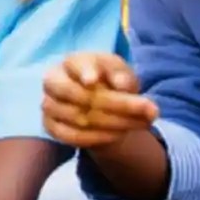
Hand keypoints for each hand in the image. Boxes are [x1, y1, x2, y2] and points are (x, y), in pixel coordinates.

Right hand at [42, 53, 157, 149]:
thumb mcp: (121, 73)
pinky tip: (117, 135)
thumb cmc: (109, 81)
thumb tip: (122, 86)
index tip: (93, 81)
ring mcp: (49, 104)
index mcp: (72, 62)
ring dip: (114, 123)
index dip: (84, 72)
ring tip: (140, 124)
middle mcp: (53, 81)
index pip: (76, 65)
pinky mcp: (50, 126)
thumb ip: (123, 76)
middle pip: (79, 95)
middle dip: (117, 105)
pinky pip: (72, 136)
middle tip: (150, 110)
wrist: (96, 103)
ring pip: (79, 118)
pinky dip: (97, 138)